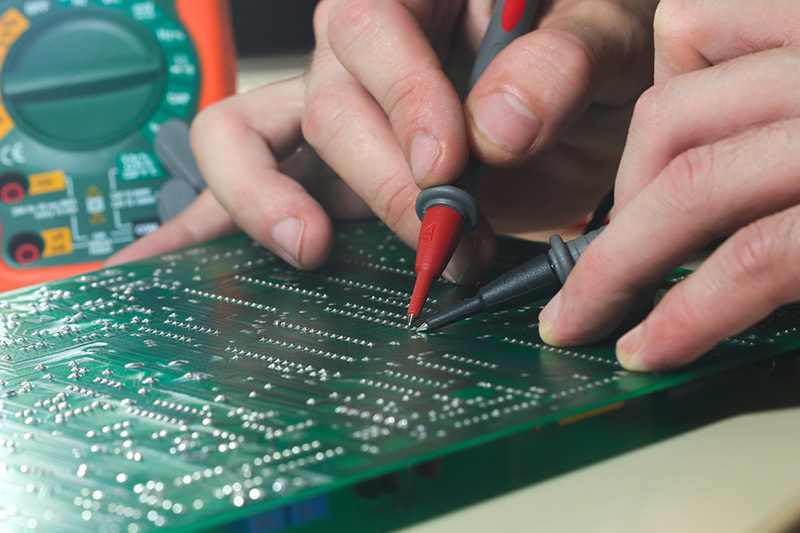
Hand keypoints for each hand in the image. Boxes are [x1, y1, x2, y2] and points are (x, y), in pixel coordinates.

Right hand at [110, 0, 655, 283]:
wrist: (596, 123)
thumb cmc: (601, 66)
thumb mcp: (609, 44)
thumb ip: (562, 65)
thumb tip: (495, 127)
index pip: (372, 21)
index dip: (401, 94)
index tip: (449, 163)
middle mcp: (364, 48)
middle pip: (326, 99)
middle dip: (381, 181)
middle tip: (443, 240)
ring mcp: (332, 109)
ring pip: (247, 132)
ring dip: (272, 200)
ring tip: (314, 250)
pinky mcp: (321, 170)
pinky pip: (241, 175)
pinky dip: (212, 213)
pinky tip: (173, 253)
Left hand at [539, 0, 799, 370]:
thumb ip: (743, 113)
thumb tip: (644, 180)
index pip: (690, 30)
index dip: (646, 119)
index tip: (626, 190)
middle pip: (669, 114)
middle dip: (616, 208)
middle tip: (584, 279)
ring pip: (689, 184)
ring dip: (620, 270)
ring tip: (585, 323)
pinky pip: (747, 258)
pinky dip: (688, 313)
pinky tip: (653, 345)